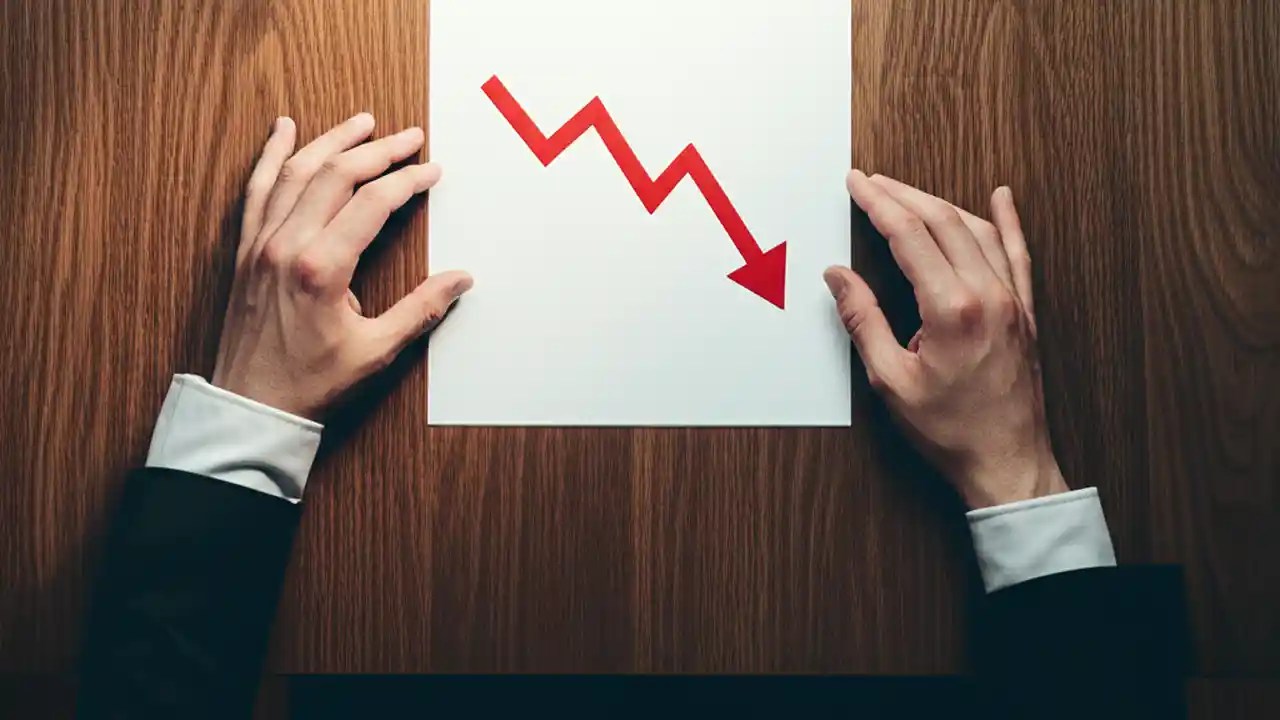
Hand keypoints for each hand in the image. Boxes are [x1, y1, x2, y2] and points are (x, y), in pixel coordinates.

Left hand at [212, 114, 471, 419]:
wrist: (251, 406)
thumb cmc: (310, 384)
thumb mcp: (375, 351)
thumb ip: (421, 310)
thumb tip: (460, 280)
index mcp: (321, 268)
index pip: (372, 203)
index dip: (407, 181)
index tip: (431, 172)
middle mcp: (286, 245)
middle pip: (336, 176)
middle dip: (378, 150)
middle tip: (410, 137)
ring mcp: (261, 244)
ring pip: (295, 172)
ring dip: (331, 141)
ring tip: (361, 123)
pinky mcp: (245, 250)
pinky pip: (256, 190)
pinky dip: (270, 156)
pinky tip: (283, 131)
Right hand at [825, 171, 1066, 508]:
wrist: (1007, 462)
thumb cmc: (951, 431)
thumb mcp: (890, 380)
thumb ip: (863, 321)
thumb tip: (839, 278)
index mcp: (952, 309)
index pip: (909, 236)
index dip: (878, 204)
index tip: (858, 184)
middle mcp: (988, 294)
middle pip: (942, 221)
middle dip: (903, 195)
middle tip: (873, 182)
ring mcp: (1012, 300)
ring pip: (977, 230)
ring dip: (941, 203)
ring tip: (910, 192)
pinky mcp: (1025, 311)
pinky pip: (1017, 253)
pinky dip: (1007, 222)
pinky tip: (1001, 198)